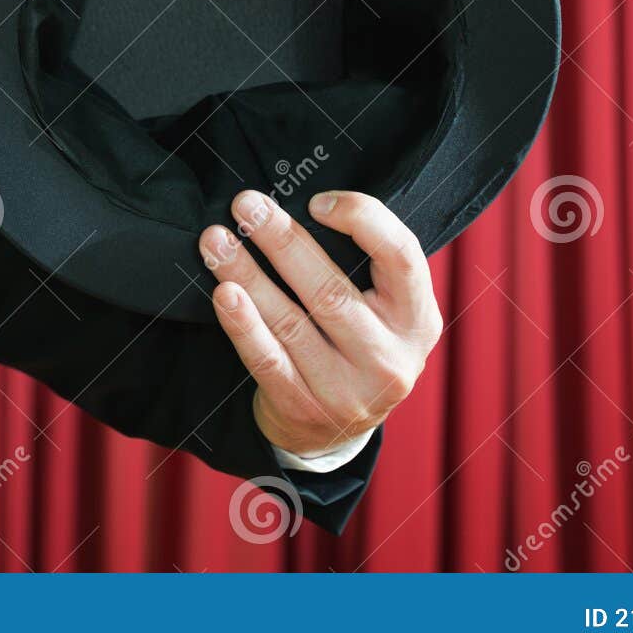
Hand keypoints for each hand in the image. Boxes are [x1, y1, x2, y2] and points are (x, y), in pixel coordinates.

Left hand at [200, 190, 443, 457]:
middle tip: (246, 204)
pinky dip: (243, 325)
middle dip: (282, 241)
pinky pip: (267, 361)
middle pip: (331, 289)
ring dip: (247, 274)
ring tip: (216, 240)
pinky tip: (223, 293)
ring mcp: (347, 391)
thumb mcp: (384, 308)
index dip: (361, 219)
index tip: (315, 201)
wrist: (336, 432)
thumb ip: (364, 264)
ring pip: (290, 322)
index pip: (400, 256)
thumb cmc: (357, 343)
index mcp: (416, 319)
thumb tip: (306, 205)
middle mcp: (389, 358)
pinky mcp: (304, 409)